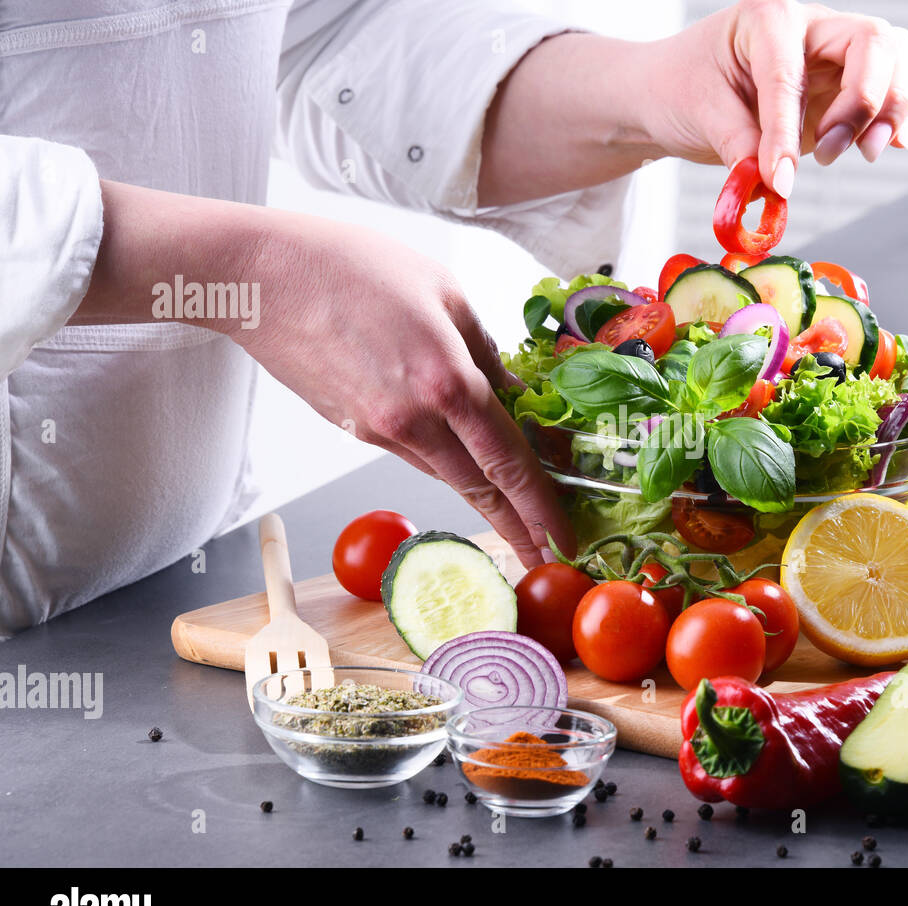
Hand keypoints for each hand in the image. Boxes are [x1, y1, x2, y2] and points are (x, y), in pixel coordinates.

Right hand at [235, 215, 572, 566]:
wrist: (261, 277)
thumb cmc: (352, 265)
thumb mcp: (444, 292)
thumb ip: (487, 353)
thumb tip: (518, 393)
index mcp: (446, 380)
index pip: (508, 462)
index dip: (541, 508)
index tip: (564, 539)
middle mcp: (413, 419)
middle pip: (478, 489)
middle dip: (517, 527)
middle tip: (547, 555)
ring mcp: (378, 430)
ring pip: (446, 472)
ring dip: (482, 493)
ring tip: (518, 508)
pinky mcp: (353, 430)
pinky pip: (413, 453)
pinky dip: (444, 459)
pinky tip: (461, 453)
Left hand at [641, 0, 907, 196]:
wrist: (675, 94)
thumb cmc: (682, 90)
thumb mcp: (701, 115)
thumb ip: (739, 146)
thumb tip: (775, 185)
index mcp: (767, 18)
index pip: (789, 73)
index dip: (785, 130)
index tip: (779, 180)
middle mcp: (811, 26)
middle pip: (873, 44)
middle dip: (862, 103)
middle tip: (826, 153)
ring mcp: (834, 54)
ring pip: (896, 60)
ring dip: (890, 110)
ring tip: (865, 152)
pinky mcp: (845, 86)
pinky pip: (894, 89)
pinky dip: (899, 117)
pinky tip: (891, 144)